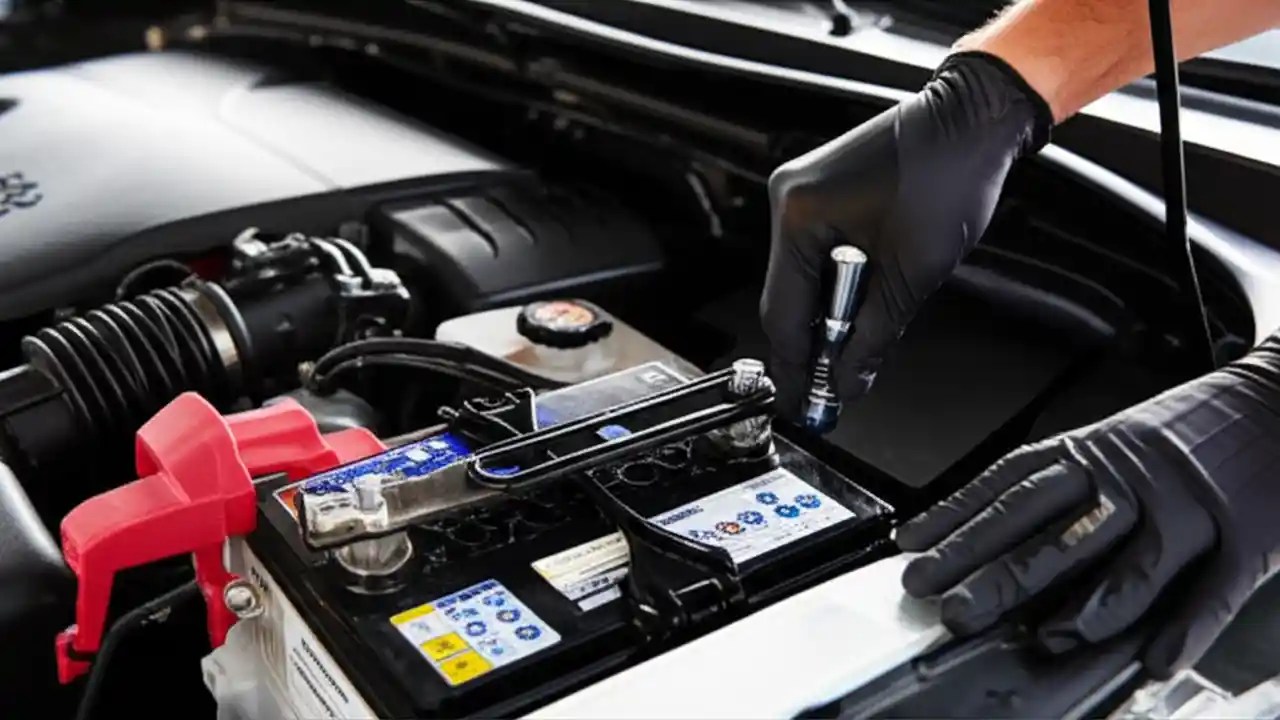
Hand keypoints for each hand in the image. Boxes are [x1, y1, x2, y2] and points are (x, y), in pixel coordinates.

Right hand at [760, 52, 1050, 418]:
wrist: (975, 120)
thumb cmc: (950, 173)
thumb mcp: (913, 272)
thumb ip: (873, 335)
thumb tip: (848, 380)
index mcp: (799, 215)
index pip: (783, 312)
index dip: (795, 366)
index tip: (801, 403)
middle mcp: (789, 199)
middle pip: (787, 297)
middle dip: (813, 345)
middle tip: (829, 390)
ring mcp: (802, 193)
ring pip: (803, 278)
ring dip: (828, 316)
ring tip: (853, 353)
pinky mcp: (821, 193)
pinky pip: (817, 254)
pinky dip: (837, 286)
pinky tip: (859, 308)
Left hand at [897, 334, 1279, 677]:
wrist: (1279, 397)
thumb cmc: (1191, 428)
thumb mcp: (1113, 440)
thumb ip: (1063, 483)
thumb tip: (991, 523)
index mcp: (1091, 450)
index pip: (1008, 486)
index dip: (956, 519)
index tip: (912, 548)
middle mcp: (1131, 474)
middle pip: (1051, 526)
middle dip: (995, 569)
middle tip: (951, 604)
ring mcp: (1188, 504)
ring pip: (1129, 559)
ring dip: (1085, 603)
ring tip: (1046, 636)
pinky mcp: (1248, 534)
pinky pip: (1215, 587)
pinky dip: (1188, 625)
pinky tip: (1156, 655)